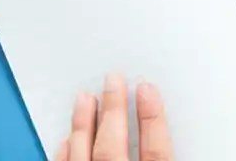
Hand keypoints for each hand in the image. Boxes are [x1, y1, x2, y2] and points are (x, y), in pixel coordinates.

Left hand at [58, 74, 173, 160]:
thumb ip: (166, 156)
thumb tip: (171, 135)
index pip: (156, 151)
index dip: (152, 118)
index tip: (146, 90)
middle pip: (113, 147)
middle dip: (113, 110)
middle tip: (113, 81)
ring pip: (82, 155)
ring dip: (83, 124)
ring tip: (85, 98)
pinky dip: (64, 153)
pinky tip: (67, 139)